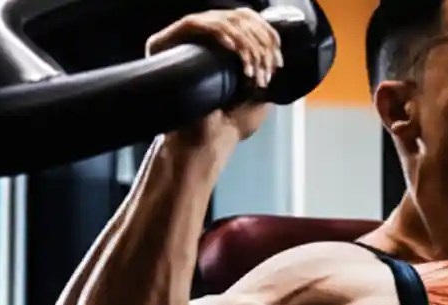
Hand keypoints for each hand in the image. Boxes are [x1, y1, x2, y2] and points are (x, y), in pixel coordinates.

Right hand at [147, 8, 283, 149]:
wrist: (204, 144)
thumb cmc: (230, 127)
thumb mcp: (260, 98)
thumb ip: (266, 76)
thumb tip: (279, 57)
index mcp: (223, 52)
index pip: (247, 25)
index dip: (267, 37)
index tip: (277, 62)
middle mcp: (204, 42)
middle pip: (237, 18)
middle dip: (260, 43)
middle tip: (266, 69)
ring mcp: (187, 42)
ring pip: (221, 21)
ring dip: (245, 45)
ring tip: (250, 71)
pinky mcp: (169, 44)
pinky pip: (196, 24)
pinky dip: (220, 34)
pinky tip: (234, 50)